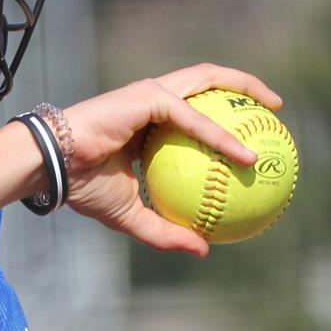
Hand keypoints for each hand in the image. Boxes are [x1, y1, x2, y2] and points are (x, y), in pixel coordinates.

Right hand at [59, 64, 281, 254]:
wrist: (55, 169)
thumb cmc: (85, 188)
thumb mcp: (133, 216)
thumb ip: (167, 230)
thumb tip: (205, 249)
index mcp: (150, 124)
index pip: (195, 111)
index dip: (225, 117)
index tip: (253, 135)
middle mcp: (154, 102)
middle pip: (207, 83)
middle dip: (244, 88)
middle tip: (275, 110)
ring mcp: (152, 94)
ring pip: (206, 81)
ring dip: (243, 88)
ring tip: (274, 107)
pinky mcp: (148, 96)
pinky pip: (192, 118)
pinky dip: (219, 134)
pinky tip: (243, 153)